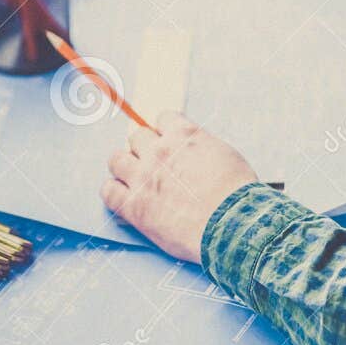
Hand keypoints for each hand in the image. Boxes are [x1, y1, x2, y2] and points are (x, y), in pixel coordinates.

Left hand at [101, 112, 258, 262]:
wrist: (232, 225)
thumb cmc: (237, 195)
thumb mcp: (225, 156)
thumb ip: (202, 147)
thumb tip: (193, 149)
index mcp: (184, 136)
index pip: (162, 119)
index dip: (165, 132)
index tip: (168, 142)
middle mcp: (159, 152)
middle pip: (137, 137)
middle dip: (145, 148)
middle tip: (153, 164)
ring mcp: (144, 178)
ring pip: (116, 159)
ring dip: (124, 166)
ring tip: (133, 178)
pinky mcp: (134, 206)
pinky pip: (109, 192)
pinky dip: (113, 192)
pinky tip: (122, 197)